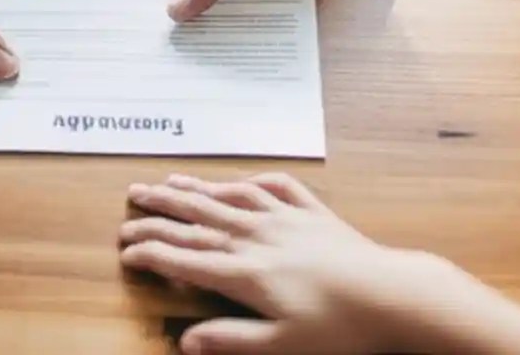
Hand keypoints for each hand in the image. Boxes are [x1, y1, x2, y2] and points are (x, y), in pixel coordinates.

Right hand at [120, 173, 440, 354]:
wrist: (393, 294)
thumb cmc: (340, 327)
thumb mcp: (282, 345)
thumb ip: (231, 339)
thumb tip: (186, 342)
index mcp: (246, 273)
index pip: (185, 258)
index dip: (151, 251)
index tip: (126, 247)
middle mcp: (258, 238)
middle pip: (199, 219)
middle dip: (160, 210)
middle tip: (131, 199)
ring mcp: (286, 220)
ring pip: (230, 198)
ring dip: (196, 188)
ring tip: (169, 181)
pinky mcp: (313, 213)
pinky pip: (277, 188)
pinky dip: (253, 182)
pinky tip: (241, 182)